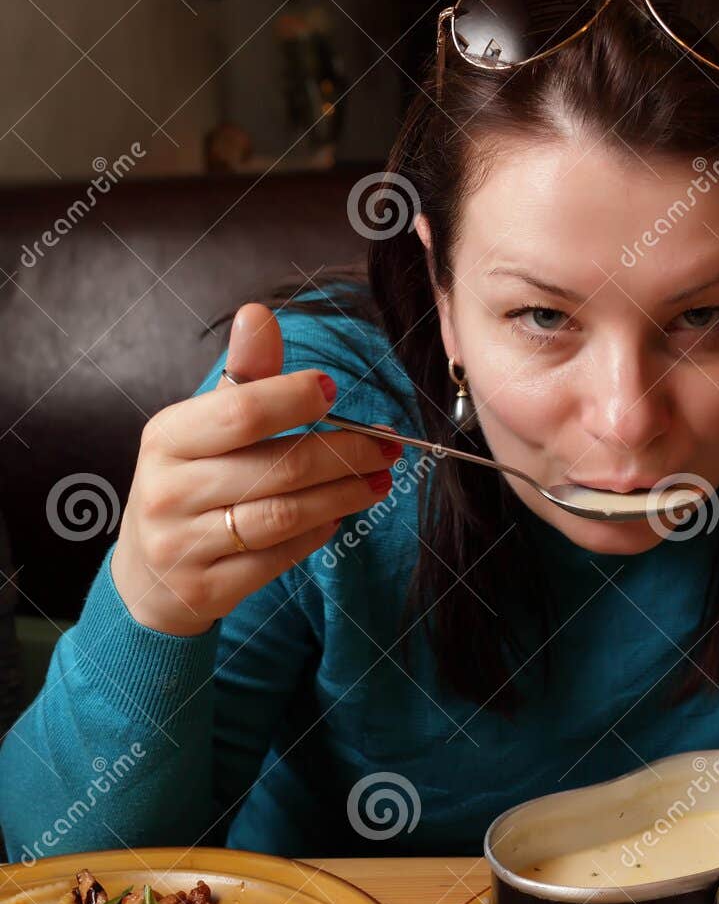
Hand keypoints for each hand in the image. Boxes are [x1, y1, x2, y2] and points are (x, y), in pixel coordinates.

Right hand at [111, 303, 400, 634]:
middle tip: (386, 445)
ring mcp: (184, 545)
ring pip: (286, 515)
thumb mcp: (200, 431)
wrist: (148, 578)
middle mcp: (169, 491)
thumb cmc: (187, 487)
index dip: (296, 399)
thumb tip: (258, 314)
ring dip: (345, 495)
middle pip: (279, 467)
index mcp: (166, 438)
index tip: (336, 391)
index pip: (243, 412)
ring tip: (378, 481)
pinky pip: (280, 557)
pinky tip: (338, 516)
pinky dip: (318, 533)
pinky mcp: (207, 589)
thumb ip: (241, 378)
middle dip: (345, 453)